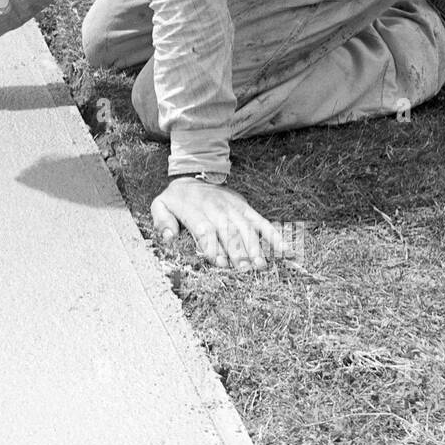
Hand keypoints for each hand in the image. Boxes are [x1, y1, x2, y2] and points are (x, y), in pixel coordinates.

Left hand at [152, 178, 288, 271]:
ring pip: (246, 227)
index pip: (205, 228)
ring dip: (254, 247)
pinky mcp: (245, 208)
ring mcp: (233, 207)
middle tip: (244, 269)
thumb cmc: (176, 199)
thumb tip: (169, 237)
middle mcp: (216, 207)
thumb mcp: (160, 205)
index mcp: (194, 209)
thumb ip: (162, 221)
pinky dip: (274, 236)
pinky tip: (285, 251)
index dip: (212, 245)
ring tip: (260, 265)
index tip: (218, 262)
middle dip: (236, 250)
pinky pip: (261, 222)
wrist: (193, 175)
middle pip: (228, 230)